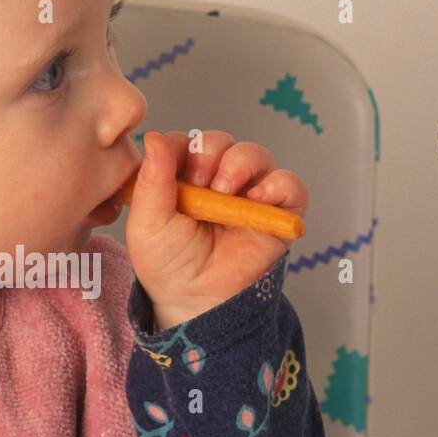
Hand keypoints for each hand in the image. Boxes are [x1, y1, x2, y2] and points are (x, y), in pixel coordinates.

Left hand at [124, 130, 307, 328]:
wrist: (196, 300)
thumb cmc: (168, 264)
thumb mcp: (147, 221)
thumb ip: (150, 178)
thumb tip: (154, 136)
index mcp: (183, 179)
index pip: (186, 142)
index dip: (182, 148)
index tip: (175, 171)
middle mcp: (217, 182)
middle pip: (221, 142)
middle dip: (209, 153)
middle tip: (201, 181)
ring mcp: (249, 195)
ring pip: (256, 155)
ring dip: (240, 164)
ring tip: (226, 191)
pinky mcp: (277, 214)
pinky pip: (289, 184)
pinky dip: (277, 185)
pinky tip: (256, 199)